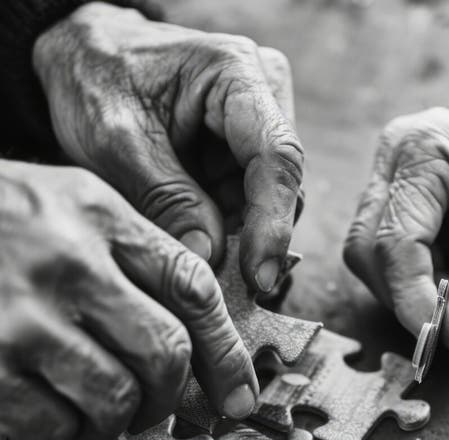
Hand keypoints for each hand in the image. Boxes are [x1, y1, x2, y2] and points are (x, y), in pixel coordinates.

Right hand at [0, 161, 256, 439]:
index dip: (227, 352)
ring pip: (113, 402)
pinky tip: (41, 409)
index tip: (241, 397)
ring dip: (111, 421)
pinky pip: (51, 428)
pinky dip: (57, 434)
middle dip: (169, 397)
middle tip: (153, 407)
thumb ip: (132, 255)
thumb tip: (195, 336)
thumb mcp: (66, 205)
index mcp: (94, 215)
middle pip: (165, 353)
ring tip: (89, 407)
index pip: (192, 287)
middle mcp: (64, 263)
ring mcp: (20, 319)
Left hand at [33, 2, 302, 292]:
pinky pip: (246, 205)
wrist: (80, 62)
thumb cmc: (93, 82)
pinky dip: (223, 230)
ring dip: (234, 237)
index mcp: (236, 72)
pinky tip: (192, 238)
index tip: (258, 277)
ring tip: (190, 253)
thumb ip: (166, 199)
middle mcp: (261, 94)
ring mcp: (256, 126)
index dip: (272, 223)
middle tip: (216, 281)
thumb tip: (210, 256)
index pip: (276, 156)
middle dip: (251, 238)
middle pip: (279, 185)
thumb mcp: (115, 142)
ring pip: (265, 203)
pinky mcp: (243, 154)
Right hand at [344, 96, 448, 351]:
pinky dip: (408, 271)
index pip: (394, 240)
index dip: (409, 296)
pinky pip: (379, 244)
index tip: (433, 334)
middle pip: (366, 249)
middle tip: (447, 315)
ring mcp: (387, 171)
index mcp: (426, 150)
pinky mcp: (391, 189)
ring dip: (403, 284)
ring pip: (366, 252)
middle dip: (402, 293)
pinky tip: (444, 266)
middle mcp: (394, 155)